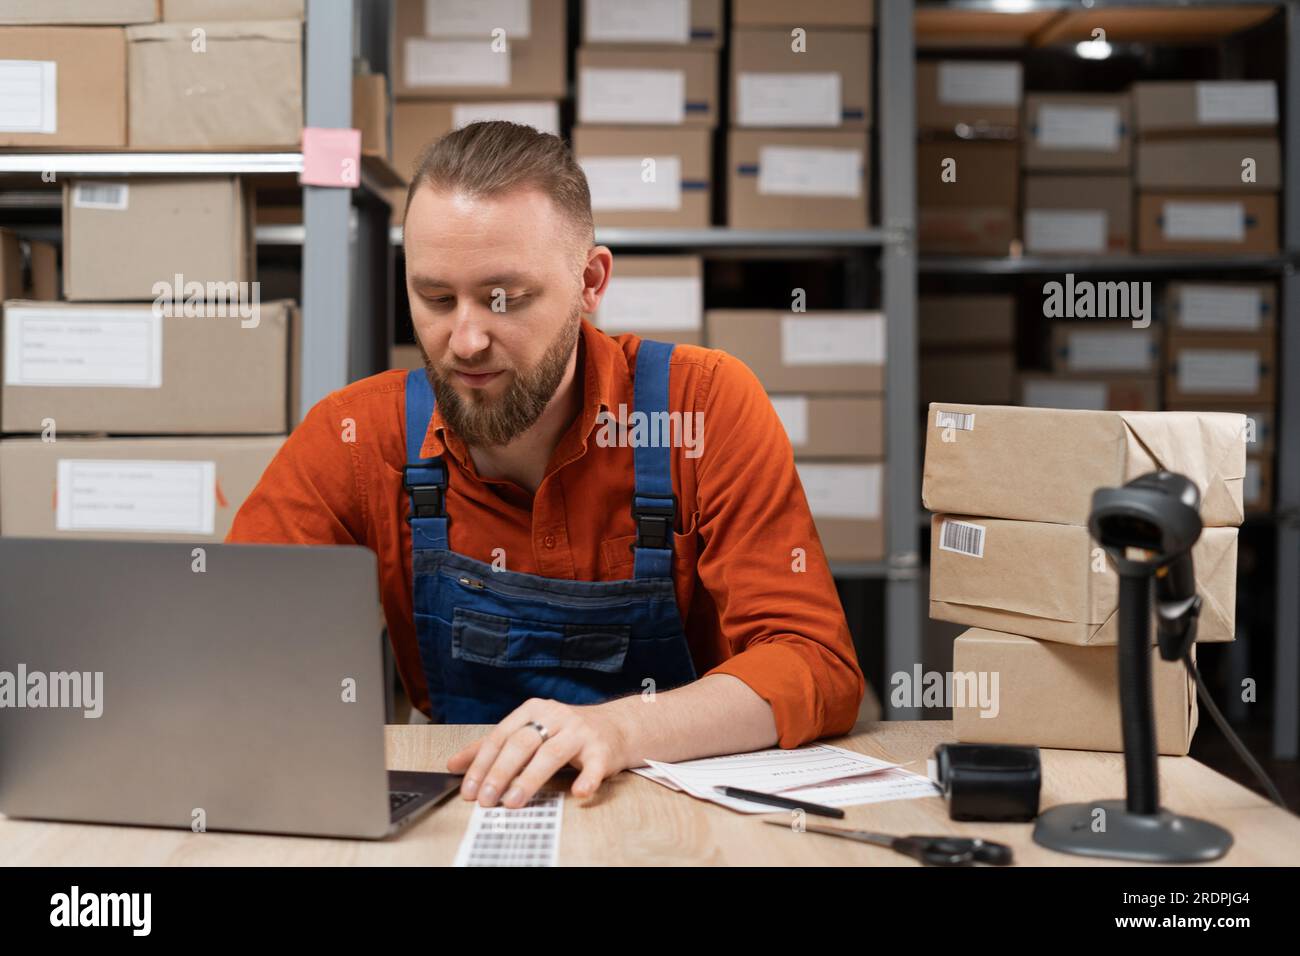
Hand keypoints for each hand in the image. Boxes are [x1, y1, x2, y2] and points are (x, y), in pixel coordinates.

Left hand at [446, 698, 629, 807]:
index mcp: (534, 710)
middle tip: (487, 799)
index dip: (482, 763)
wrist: (617, 726)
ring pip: (551, 754)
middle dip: (500, 772)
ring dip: (530, 779)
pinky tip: (579, 792)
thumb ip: (494, 746)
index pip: (501, 736)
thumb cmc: (567, 732)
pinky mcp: (603, 749)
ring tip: (513, 801)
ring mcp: (580, 731)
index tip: (470, 789)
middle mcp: (556, 716)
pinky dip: (587, 779)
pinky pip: (594, 766)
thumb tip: (454, 764)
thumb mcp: (530, 731)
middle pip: (522, 743)